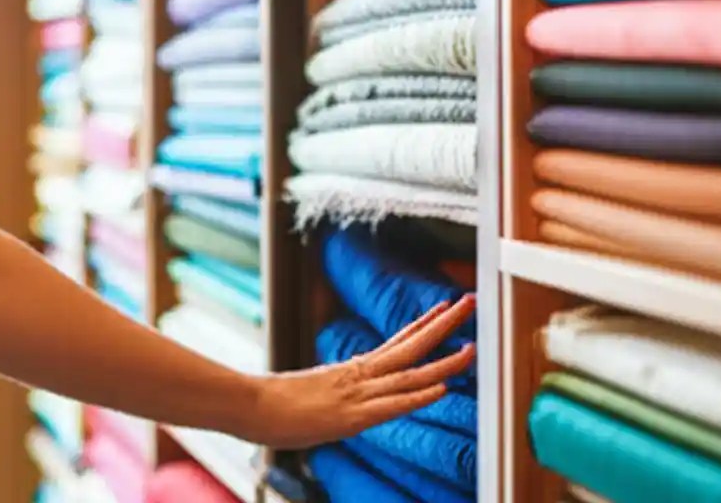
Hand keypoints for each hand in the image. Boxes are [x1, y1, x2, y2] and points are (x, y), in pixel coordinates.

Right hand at [239, 294, 476, 448]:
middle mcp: (359, 375)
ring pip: (409, 373)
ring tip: (473, 348)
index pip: (396, 341)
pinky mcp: (351, 417)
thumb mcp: (313, 391)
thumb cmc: (273, 403)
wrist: (247, 405)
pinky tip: (443, 389)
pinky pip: (391, 405)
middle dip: (445, 326)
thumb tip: (344, 393)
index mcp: (352, 369)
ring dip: (444, 361)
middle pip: (411, 345)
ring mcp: (357, 394)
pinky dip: (419, 397)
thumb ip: (335, 389)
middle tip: (472, 303)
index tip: (446, 307)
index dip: (424, 324)